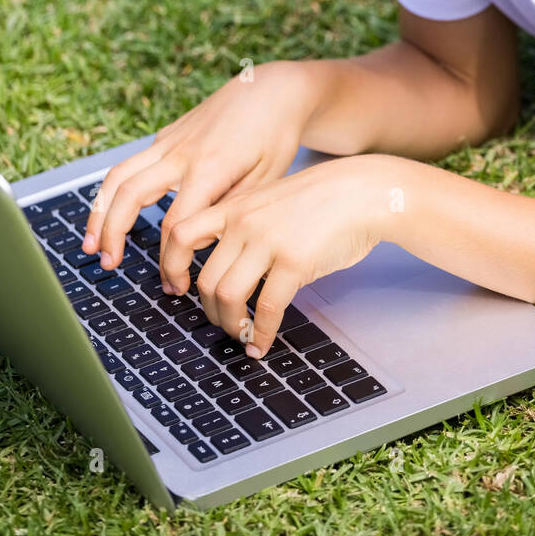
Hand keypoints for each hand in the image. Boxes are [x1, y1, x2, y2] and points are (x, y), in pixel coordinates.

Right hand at [82, 61, 318, 269]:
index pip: (175, 226)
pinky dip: (114, 191)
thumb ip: (231, 211)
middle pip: (128, 195)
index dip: (170, 262)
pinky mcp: (167, 135)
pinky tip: (111, 214)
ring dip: (98, 211)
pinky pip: (131, 164)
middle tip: (108, 265)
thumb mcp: (266, 180)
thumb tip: (200, 245)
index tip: (176, 285)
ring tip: (91, 244)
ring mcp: (169, 141)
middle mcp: (180, 153)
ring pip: (118, 175)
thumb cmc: (275, 137)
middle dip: (111, 233)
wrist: (272, 90)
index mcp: (209, 168)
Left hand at [159, 153, 408, 356]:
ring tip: (242, 335)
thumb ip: (247, 226)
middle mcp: (244, 222)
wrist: (364, 192)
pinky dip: (260, 333)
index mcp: (235, 206)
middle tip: (224, 323)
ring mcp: (267, 241)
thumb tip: (227, 268)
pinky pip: (266, 308)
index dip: (170, 267)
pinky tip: (262, 343)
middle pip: (204, 279)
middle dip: (209, 312)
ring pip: (227, 296)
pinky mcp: (294, 262)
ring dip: (230, 325)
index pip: (179, 235)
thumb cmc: (324, 201)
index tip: (176, 289)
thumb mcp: (272, 201)